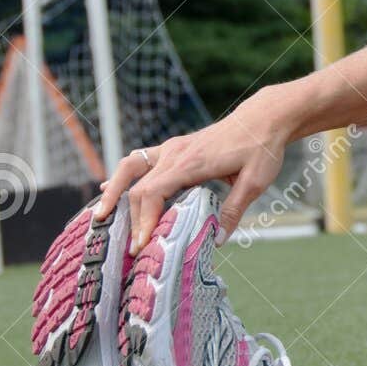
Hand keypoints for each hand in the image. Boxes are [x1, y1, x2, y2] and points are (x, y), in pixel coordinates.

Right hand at [94, 91, 293, 255]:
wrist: (265, 117)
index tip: (143, 244)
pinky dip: (123, 176)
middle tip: (133, 248)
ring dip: (114, 192)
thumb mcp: (255, 182)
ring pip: (131, 169)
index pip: (153, 193)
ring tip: (102, 216)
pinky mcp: (175, 146)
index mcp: (192, 163)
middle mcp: (175, 153)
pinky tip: (109, 189)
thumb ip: (234, 210)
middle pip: (139, 188)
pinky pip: (140, 160)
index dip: (144, 220)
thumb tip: (217, 240)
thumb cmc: (262, 148)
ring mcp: (172, 147)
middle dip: (132, 219)